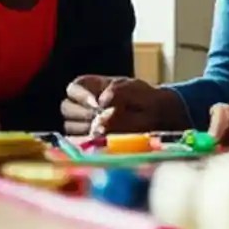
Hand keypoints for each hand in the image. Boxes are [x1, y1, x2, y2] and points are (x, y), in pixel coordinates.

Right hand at [62, 75, 186, 133]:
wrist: (162, 120)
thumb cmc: (149, 100)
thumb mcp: (139, 91)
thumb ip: (120, 93)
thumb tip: (102, 103)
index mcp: (94, 86)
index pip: (74, 87)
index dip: (80, 95)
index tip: (96, 105)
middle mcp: (86, 104)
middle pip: (67, 107)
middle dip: (83, 114)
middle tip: (102, 120)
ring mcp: (86, 123)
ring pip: (70, 126)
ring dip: (86, 129)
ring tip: (107, 131)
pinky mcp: (90, 140)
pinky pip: (78, 142)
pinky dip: (88, 142)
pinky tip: (104, 142)